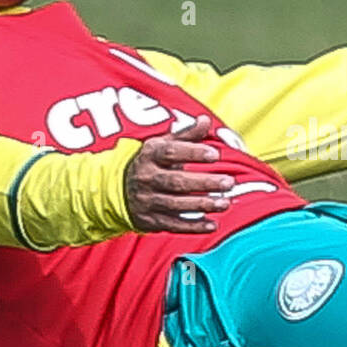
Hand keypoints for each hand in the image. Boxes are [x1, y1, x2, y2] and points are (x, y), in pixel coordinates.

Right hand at [124, 115, 232, 232]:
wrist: (117, 189)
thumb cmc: (151, 163)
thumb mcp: (163, 145)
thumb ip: (186, 135)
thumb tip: (206, 120)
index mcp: (150, 155)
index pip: (172, 152)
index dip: (193, 152)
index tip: (215, 155)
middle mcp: (146, 177)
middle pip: (177, 181)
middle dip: (204, 183)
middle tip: (229, 183)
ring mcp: (147, 200)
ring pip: (176, 204)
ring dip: (203, 205)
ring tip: (225, 203)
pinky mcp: (150, 220)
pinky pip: (173, 224)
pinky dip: (193, 226)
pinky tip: (212, 224)